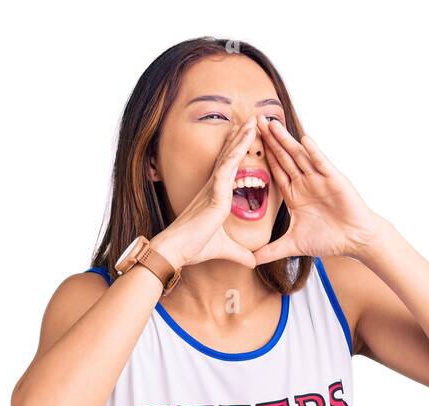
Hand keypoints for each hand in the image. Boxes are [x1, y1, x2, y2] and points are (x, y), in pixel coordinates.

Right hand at [151, 116, 260, 269]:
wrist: (174, 252)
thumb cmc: (192, 248)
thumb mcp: (224, 250)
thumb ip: (239, 253)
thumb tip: (253, 261)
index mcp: (214, 197)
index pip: (228, 170)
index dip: (235, 154)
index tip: (244, 139)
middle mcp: (212, 189)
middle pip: (228, 158)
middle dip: (239, 139)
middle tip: (251, 121)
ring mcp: (213, 190)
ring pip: (229, 158)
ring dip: (241, 139)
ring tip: (252, 122)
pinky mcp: (214, 195)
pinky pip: (227, 168)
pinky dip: (236, 152)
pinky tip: (245, 138)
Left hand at [251, 118, 382, 264]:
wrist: (356, 240)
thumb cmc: (329, 239)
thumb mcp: (294, 245)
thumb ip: (271, 250)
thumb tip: (250, 260)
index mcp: (294, 194)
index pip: (274, 170)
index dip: (261, 156)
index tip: (246, 143)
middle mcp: (305, 182)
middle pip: (284, 157)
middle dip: (269, 140)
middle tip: (254, 120)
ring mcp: (320, 179)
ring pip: (299, 156)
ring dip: (286, 140)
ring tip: (272, 124)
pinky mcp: (335, 180)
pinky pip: (322, 163)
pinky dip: (314, 152)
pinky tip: (304, 139)